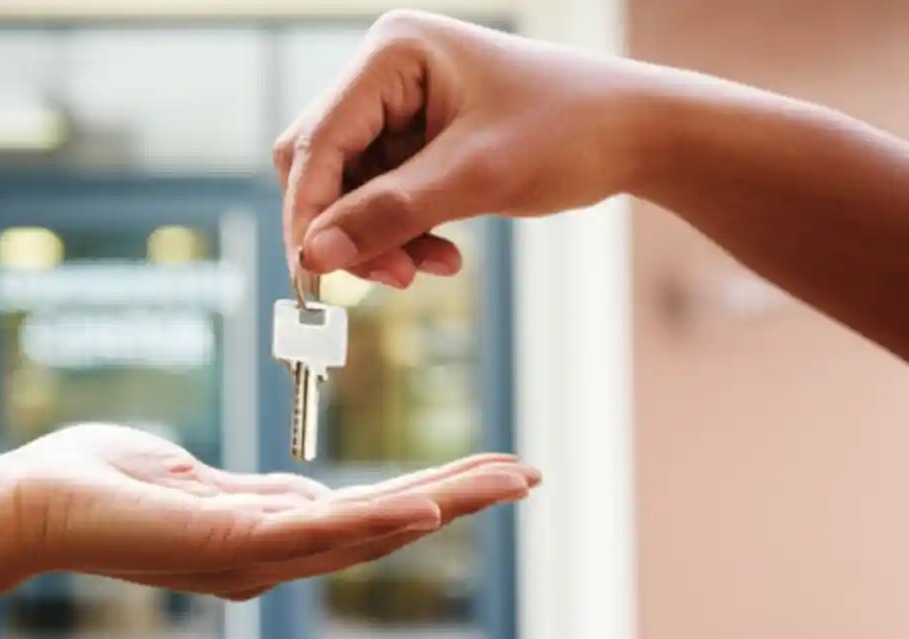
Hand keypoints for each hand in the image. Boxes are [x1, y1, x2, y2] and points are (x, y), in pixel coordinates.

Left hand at [0, 423, 537, 600]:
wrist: (29, 502)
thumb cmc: (101, 484)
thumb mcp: (200, 484)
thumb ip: (259, 495)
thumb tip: (313, 494)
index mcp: (267, 536)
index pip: (366, 515)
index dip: (432, 497)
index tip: (489, 472)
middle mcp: (269, 557)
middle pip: (381, 528)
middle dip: (457, 501)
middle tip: (528, 475)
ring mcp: (249, 556)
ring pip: (361, 530)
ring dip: (437, 506)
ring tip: (502, 481)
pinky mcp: (221, 543)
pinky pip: (309, 529)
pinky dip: (372, 520)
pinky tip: (422, 505)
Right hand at [276, 9, 652, 287]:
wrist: (637, 134)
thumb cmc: (569, 131)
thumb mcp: (474, 177)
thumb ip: (389, 215)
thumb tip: (313, 255)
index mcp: (392, 53)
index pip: (317, 139)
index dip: (309, 210)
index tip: (313, 272)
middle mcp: (386, 74)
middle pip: (323, 166)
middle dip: (349, 228)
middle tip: (390, 277)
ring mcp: (401, 108)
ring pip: (351, 192)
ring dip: (383, 239)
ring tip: (430, 270)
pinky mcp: (419, 142)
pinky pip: (383, 199)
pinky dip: (405, 234)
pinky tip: (444, 256)